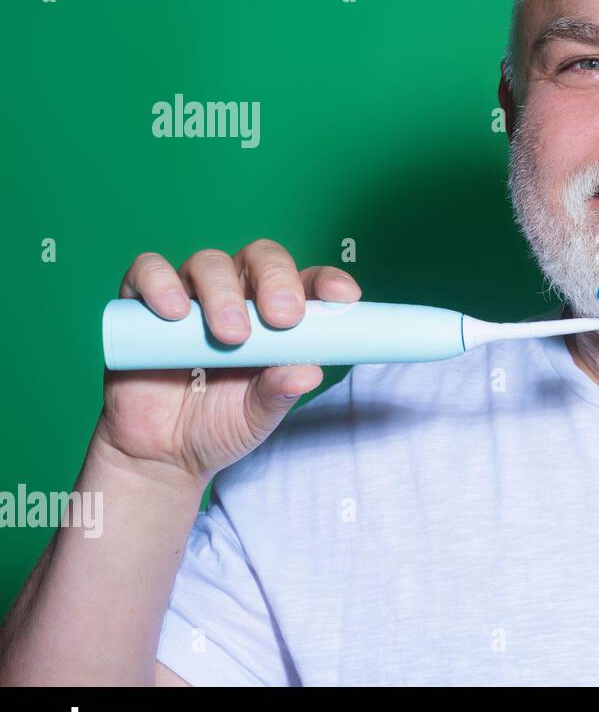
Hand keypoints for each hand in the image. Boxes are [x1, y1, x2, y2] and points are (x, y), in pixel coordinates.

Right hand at [91, 239, 360, 485]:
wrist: (162, 453)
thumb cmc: (220, 424)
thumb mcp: (259, 414)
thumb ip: (280, 391)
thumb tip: (308, 371)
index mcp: (276, 314)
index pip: (307, 282)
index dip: (327, 282)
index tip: (344, 296)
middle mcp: (236, 295)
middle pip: (260, 258)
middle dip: (277, 280)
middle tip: (283, 319)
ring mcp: (190, 296)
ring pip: (208, 263)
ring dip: (223, 293)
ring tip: (231, 336)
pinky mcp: (141, 304)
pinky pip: (147, 272)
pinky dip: (160, 282)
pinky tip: (174, 312)